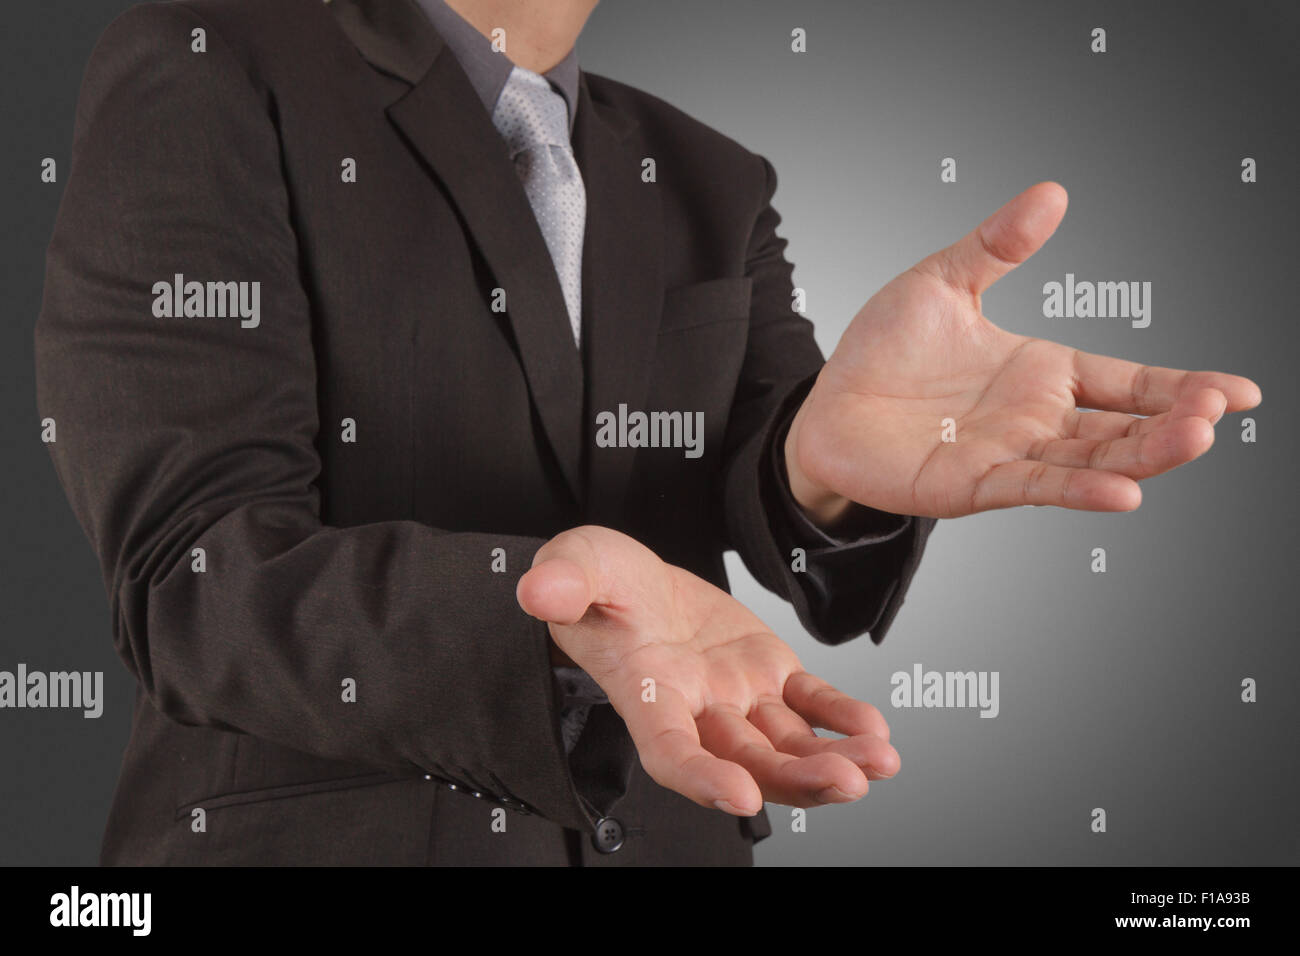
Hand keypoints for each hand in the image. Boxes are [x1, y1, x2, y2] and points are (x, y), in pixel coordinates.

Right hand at [517, 526, 898, 814]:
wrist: (633, 582)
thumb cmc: (600, 584)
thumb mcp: (577, 566)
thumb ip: (565, 580)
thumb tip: (541, 591)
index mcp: (646, 693)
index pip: (670, 751)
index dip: (702, 778)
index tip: (741, 796)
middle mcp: (695, 709)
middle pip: (745, 762)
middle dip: (795, 780)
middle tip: (845, 783)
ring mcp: (735, 696)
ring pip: (786, 743)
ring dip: (831, 759)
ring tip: (876, 765)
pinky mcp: (768, 673)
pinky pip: (810, 704)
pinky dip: (840, 718)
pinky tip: (873, 732)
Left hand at [785, 182, 1261, 517]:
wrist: (825, 403)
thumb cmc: (884, 351)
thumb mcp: (942, 283)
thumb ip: (997, 246)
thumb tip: (1051, 193)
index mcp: (1043, 372)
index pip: (1129, 380)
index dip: (1184, 386)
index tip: (1242, 391)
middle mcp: (1037, 418)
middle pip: (1123, 426)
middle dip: (1174, 423)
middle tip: (1215, 414)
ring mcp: (1009, 454)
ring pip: (1090, 459)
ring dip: (1141, 457)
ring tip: (1190, 442)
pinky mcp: (972, 485)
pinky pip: (1033, 486)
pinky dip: (1077, 489)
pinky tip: (1121, 493)